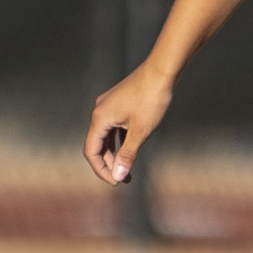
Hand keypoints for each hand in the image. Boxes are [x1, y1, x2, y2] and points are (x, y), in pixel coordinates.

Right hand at [85, 64, 174, 184]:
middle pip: (98, 145)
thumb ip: (127, 155)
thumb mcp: (140, 131)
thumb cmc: (151, 99)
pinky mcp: (118, 103)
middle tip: (124, 178)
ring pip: (106, 136)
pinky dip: (119, 140)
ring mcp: (108, 106)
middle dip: (109, 163)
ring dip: (115, 153)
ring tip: (127, 168)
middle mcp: (100, 111)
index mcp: (100, 119)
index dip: (101, 170)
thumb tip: (117, 176)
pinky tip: (130, 149)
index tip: (115, 182)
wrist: (161, 71)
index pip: (91, 151)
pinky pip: (114, 127)